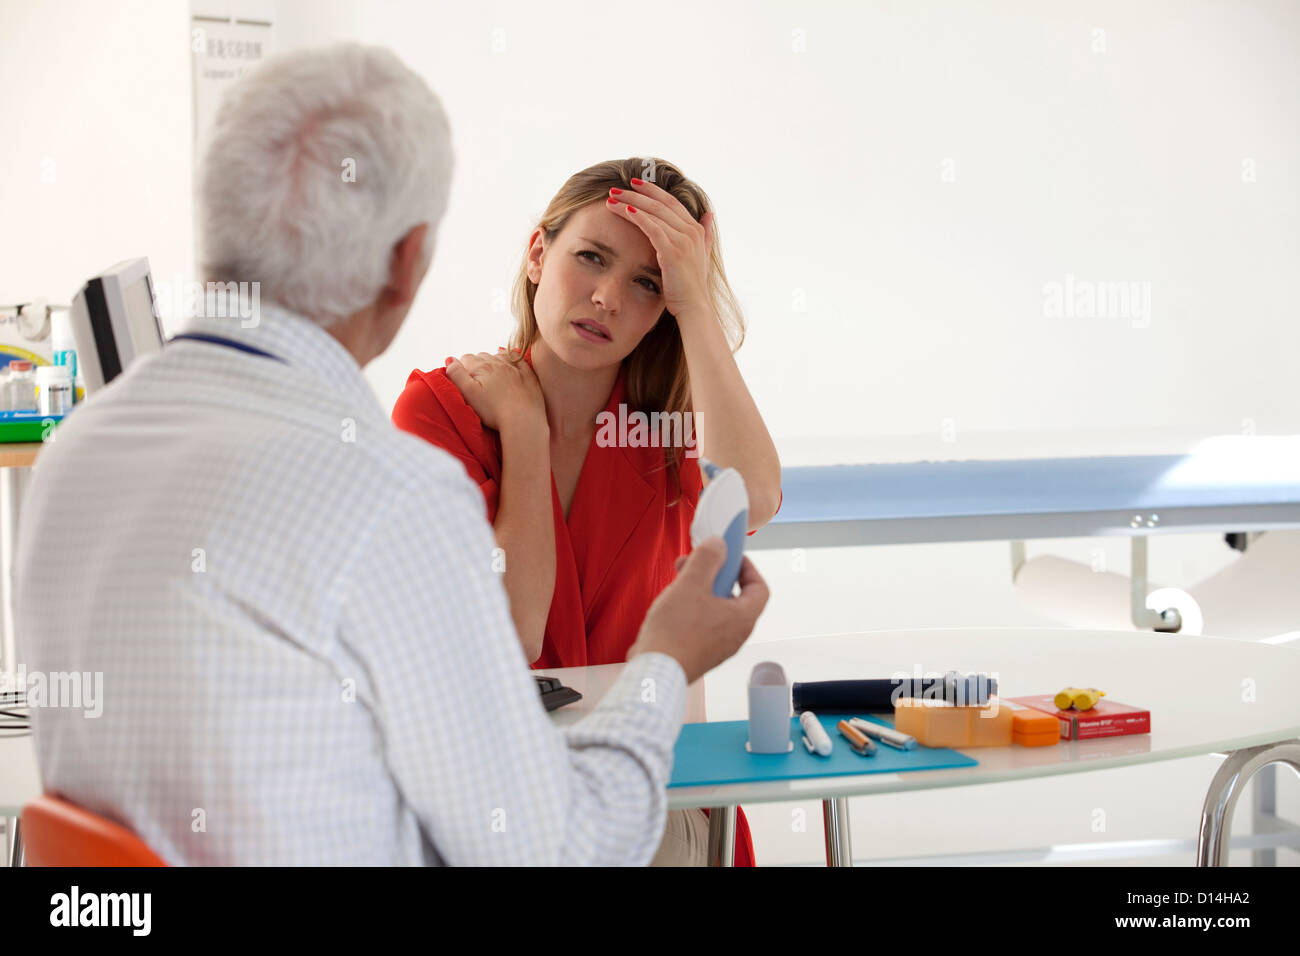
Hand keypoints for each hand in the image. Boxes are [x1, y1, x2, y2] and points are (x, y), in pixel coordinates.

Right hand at [444, 350, 546, 433]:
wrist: (523, 419)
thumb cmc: (493, 410)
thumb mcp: (468, 393)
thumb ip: (456, 375)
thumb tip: (449, 359)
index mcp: (482, 366)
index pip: (465, 359)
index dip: (461, 369)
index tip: (463, 382)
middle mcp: (499, 362)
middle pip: (482, 356)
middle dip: (476, 365)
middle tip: (476, 381)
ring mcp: (515, 367)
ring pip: (499, 356)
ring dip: (493, 361)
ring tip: (490, 375)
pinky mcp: (528, 375)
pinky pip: (519, 360)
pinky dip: (512, 359)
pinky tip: (510, 362)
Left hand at [606, 177, 714, 321]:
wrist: (694, 307)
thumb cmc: (691, 286)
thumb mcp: (701, 255)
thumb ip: (705, 234)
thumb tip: (709, 215)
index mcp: (695, 229)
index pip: (671, 202)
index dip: (652, 191)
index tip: (634, 184)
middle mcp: (690, 230)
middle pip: (660, 203)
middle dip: (636, 194)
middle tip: (615, 189)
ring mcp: (682, 240)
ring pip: (653, 212)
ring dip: (630, 203)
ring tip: (611, 199)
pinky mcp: (672, 250)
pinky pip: (651, 227)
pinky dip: (637, 216)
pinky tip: (623, 210)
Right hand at [629, 538, 769, 684]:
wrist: (655, 672)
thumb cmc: (676, 630)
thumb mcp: (691, 584)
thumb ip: (708, 559)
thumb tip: (720, 545)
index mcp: (742, 618)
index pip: (759, 588)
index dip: (747, 568)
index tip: (729, 556)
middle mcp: (735, 635)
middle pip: (735, 597)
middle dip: (715, 575)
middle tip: (695, 563)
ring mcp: (718, 647)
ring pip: (716, 610)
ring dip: (700, 590)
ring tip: (678, 580)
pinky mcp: (700, 654)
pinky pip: (703, 625)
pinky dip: (692, 608)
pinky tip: (671, 603)